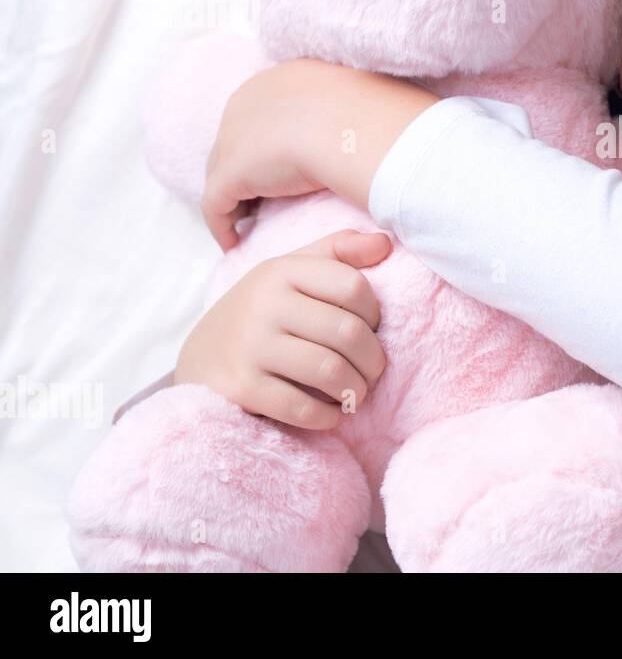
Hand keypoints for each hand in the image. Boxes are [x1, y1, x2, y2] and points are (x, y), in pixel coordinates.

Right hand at [175, 229, 391, 429]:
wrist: (200, 357)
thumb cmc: (263, 311)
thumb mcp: (293, 271)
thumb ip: (339, 251)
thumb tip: (384, 243)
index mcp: (283, 270)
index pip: (354, 286)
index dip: (375, 313)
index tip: (371, 329)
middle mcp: (265, 304)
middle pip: (348, 332)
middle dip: (373, 361)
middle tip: (372, 372)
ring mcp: (250, 346)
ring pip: (330, 371)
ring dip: (355, 390)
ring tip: (355, 393)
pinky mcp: (241, 387)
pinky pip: (302, 407)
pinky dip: (327, 416)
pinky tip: (331, 414)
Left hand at [203, 59, 436, 249]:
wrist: (362, 126)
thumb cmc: (379, 112)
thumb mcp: (364, 99)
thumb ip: (354, 110)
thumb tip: (375, 124)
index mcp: (282, 79)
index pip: (263, 114)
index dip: (271, 143)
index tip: (284, 169)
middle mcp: (249, 100)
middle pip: (235, 141)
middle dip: (245, 169)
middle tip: (261, 200)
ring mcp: (235, 135)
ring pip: (222, 171)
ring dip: (233, 198)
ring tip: (246, 223)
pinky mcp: (231, 172)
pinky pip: (216, 204)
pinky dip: (222, 224)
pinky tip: (234, 243)